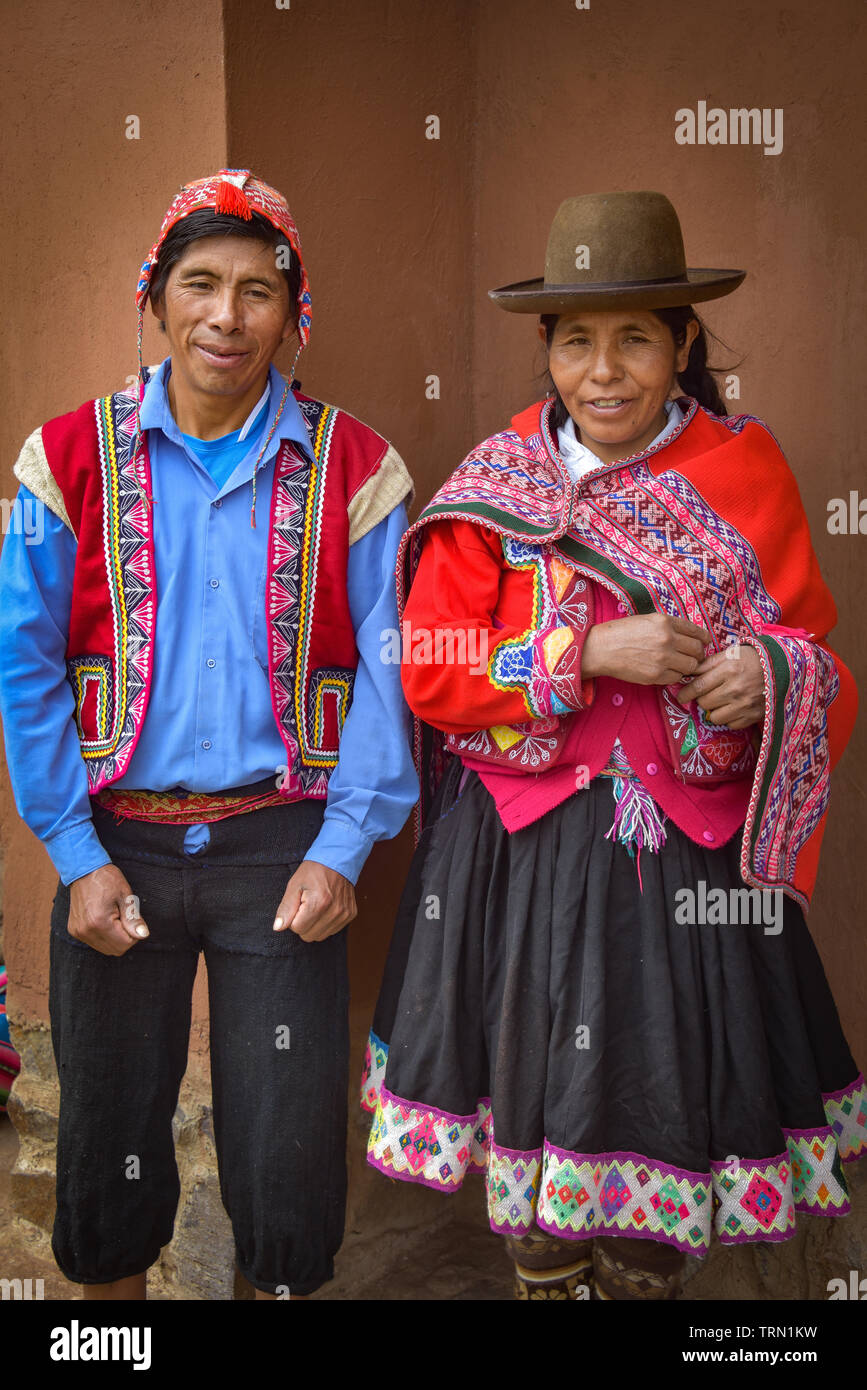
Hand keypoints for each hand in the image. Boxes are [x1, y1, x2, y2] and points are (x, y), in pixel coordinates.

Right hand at [67, 864, 148, 955]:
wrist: (83, 870)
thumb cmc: (107, 880)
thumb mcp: (126, 896)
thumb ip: (133, 919)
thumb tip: (143, 935)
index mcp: (99, 922)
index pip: (125, 944)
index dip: (134, 934)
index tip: (131, 917)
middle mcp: (86, 931)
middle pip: (116, 950)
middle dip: (125, 937)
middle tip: (123, 916)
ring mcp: (78, 932)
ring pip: (105, 949)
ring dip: (114, 938)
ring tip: (112, 916)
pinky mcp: (74, 931)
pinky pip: (95, 942)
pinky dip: (103, 935)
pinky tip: (103, 918)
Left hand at [272, 860, 356, 942]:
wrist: (338, 859)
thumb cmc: (313, 871)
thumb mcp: (294, 886)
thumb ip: (285, 908)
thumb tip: (278, 928)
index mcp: (318, 903)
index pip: (297, 929)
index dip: (293, 918)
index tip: (299, 904)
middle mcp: (334, 911)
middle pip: (309, 936)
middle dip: (303, 924)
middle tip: (306, 906)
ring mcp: (344, 914)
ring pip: (320, 936)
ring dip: (315, 925)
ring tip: (317, 906)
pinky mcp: (350, 915)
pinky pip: (332, 931)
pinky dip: (326, 923)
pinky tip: (326, 908)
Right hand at [582, 614, 711, 684]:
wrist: (601, 649)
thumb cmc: (622, 632)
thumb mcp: (647, 620)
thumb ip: (669, 626)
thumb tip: (690, 638)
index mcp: (665, 622)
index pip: (697, 632)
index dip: (703, 639)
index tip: (703, 643)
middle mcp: (667, 639)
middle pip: (698, 651)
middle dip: (697, 654)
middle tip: (691, 657)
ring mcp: (662, 658)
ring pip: (690, 666)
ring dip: (687, 666)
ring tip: (677, 665)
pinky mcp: (656, 675)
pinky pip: (676, 678)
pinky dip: (674, 676)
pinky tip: (665, 671)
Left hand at [676, 645, 764, 728]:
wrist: (782, 668)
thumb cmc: (752, 658)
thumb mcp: (730, 654)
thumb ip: (708, 664)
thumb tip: (687, 674)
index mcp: (729, 670)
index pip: (699, 686)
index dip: (686, 693)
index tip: (680, 696)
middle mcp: (736, 689)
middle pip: (704, 703)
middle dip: (701, 699)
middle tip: (706, 694)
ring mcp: (746, 705)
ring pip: (714, 717)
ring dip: (713, 710)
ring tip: (720, 701)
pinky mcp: (753, 716)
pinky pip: (730, 724)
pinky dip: (728, 718)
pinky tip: (733, 707)